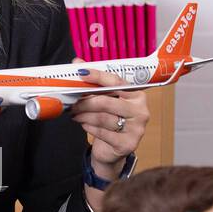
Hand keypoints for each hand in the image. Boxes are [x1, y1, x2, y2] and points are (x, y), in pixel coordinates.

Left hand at [68, 57, 149, 180]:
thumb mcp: (105, 100)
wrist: (114, 149)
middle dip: (85, 102)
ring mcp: (136, 128)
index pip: (116, 82)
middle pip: (107, 101)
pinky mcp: (128, 143)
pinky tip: (84, 124)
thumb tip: (78, 62)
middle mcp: (140, 110)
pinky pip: (103, 132)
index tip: (81, 73)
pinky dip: (89, 127)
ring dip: (84, 115)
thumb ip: (94, 82)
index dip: (98, 76)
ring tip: (75, 114)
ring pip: (103, 118)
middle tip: (72, 104)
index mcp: (136, 95)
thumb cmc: (111, 120)